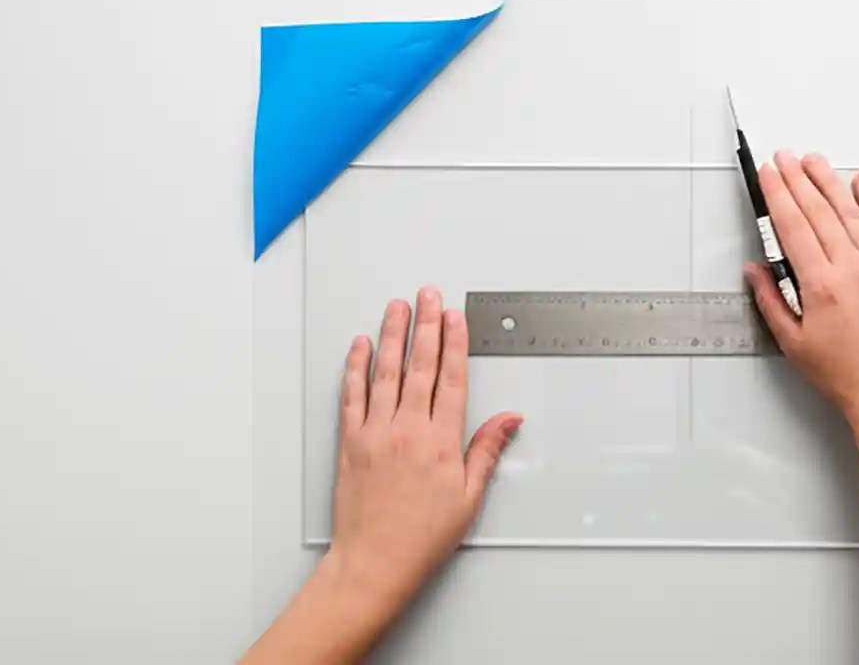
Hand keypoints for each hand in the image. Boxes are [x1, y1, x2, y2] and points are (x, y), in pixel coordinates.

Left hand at [327, 286, 521, 605]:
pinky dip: (356, 367)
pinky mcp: (350, 442)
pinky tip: (360, 346)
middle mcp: (407, 430)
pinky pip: (352, 395)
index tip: (455, 317)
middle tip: (429, 296)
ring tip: (397, 307)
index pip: (451, 378)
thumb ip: (487, 450)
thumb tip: (508, 420)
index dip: (454, 343)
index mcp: (440, 442)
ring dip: (392, 334)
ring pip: (385, 371)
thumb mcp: (470, 497)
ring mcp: (375, 433)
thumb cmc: (420, 538)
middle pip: (420, 365)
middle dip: (426, 325)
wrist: (374, 563)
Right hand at [744, 151, 858, 442]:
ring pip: (851, 213)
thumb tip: (755, 270)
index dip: (778, 195)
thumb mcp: (792, 343)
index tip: (768, 174)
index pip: (794, 227)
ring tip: (814, 160)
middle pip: (820, 212)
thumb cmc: (844, 375)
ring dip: (830, 182)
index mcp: (822, 285)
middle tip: (785, 157)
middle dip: (799, 179)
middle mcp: (852, 269)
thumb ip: (770, 300)